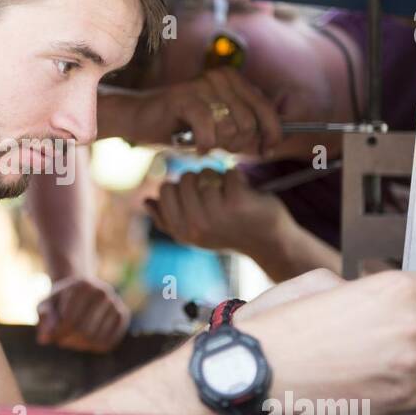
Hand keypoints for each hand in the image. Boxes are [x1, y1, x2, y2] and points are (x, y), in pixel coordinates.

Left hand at [36, 276, 130, 353]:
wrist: (79, 292)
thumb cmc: (59, 301)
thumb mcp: (46, 305)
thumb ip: (44, 318)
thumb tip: (45, 338)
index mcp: (82, 285)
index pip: (69, 321)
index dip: (58, 334)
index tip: (50, 336)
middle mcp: (103, 291)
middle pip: (83, 331)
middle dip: (68, 340)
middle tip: (60, 340)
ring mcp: (115, 303)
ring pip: (95, 339)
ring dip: (79, 345)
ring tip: (71, 338)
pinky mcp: (123, 315)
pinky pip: (109, 342)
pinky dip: (94, 347)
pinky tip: (85, 340)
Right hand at [127, 67, 282, 154]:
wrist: (139, 118)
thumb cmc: (180, 126)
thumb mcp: (219, 125)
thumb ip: (244, 128)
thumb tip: (273, 142)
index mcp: (233, 79)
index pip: (266, 108)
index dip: (272, 133)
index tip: (267, 151)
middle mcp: (221, 76)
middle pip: (249, 123)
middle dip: (238, 144)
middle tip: (220, 148)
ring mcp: (202, 84)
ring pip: (230, 127)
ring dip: (219, 145)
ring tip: (204, 144)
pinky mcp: (183, 97)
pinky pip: (208, 128)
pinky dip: (204, 144)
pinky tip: (196, 148)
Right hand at [145, 167, 290, 254]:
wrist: (269, 242)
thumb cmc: (230, 233)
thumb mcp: (196, 232)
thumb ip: (169, 219)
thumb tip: (146, 201)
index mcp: (182, 232)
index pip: (165, 190)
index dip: (181, 186)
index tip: (197, 197)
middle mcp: (196, 225)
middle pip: (184, 179)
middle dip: (199, 179)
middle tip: (216, 194)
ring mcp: (216, 214)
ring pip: (206, 173)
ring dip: (219, 177)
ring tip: (230, 194)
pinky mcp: (237, 202)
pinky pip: (228, 172)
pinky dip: (237, 176)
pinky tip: (244, 191)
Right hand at [238, 270, 415, 414]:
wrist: (259, 369)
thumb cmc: (282, 327)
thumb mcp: (321, 284)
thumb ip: (366, 287)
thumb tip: (388, 301)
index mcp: (396, 288)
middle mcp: (413, 325)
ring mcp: (411, 367)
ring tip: (408, 368)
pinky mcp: (401, 401)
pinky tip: (388, 386)